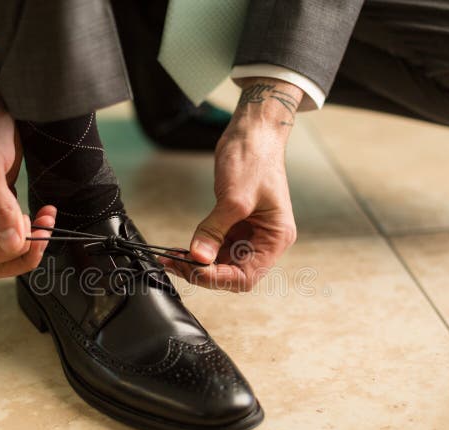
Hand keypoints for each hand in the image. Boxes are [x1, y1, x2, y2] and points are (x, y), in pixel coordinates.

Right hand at [0, 41, 53, 280]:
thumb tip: (11, 244)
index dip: (11, 254)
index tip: (33, 233)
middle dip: (22, 254)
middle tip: (43, 232)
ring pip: (4, 247)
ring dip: (30, 241)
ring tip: (45, 219)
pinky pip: (12, 229)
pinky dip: (30, 227)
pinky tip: (42, 213)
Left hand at [162, 78, 301, 291]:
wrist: (254, 132)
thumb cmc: (255, 158)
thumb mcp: (234, 198)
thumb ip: (214, 231)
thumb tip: (197, 258)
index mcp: (276, 238)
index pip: (246, 276)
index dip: (219, 278)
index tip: (193, 269)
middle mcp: (265, 240)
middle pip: (233, 273)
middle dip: (204, 272)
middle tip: (176, 264)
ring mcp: (250, 232)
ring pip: (222, 262)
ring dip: (198, 264)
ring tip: (172, 258)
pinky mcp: (235, 224)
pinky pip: (216, 246)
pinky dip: (199, 250)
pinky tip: (181, 249)